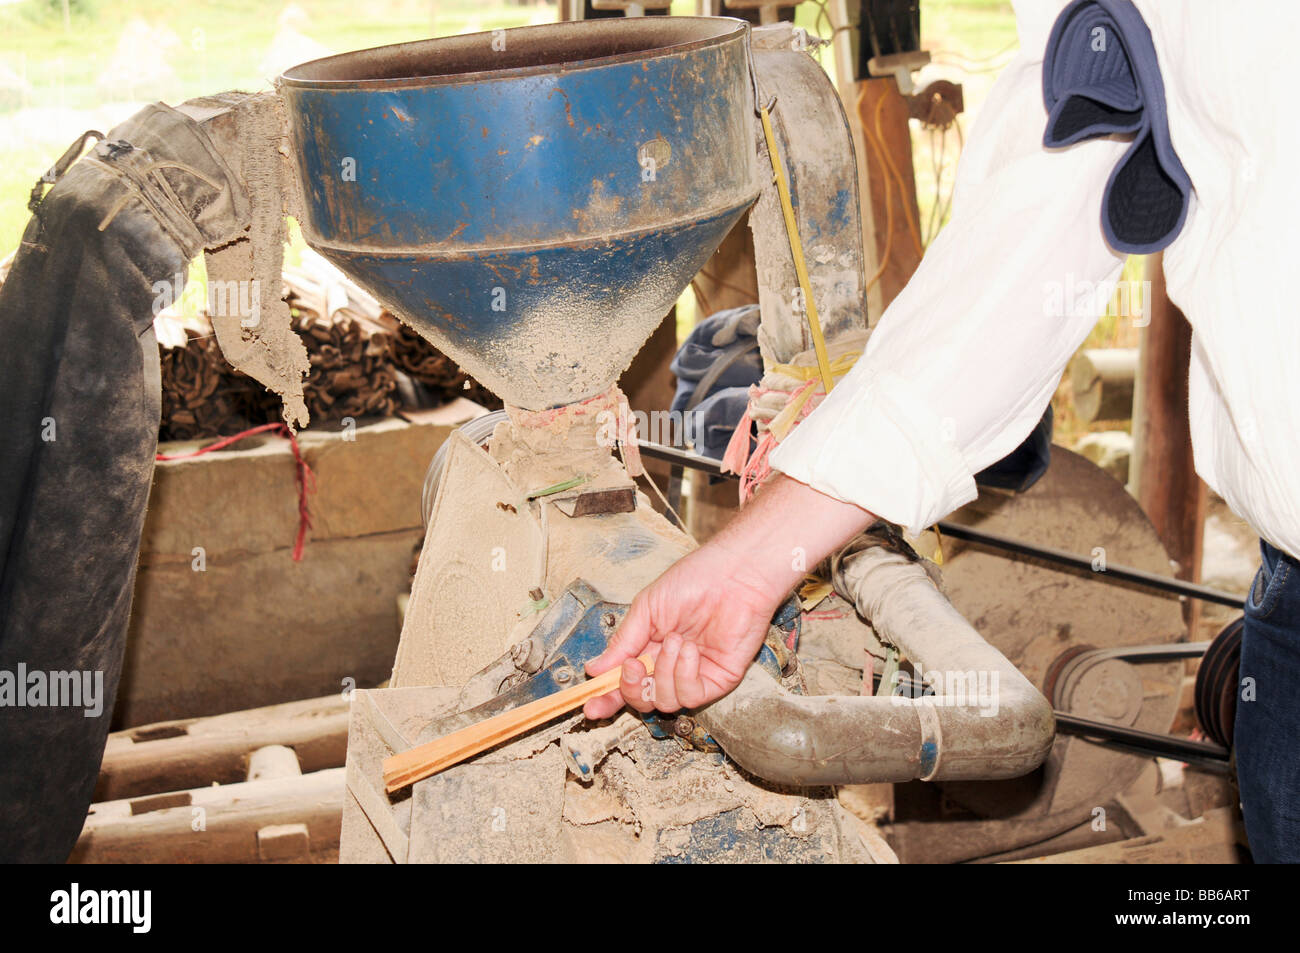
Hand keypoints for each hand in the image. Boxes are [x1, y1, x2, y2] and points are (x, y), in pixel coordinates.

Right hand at [582, 540, 780, 718]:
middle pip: (642, 699)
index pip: (625, 681)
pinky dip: (684, 675)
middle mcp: (670, 665)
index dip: (606, 697)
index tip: (590, 706)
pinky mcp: (718, 679)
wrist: (733, 575)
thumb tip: (594, 669)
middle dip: (630, 689)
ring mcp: (694, 674)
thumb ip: (622, 642)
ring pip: (664, 701)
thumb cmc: (694, 581)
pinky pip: (691, 696)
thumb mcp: (646, 609)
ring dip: (662, 673)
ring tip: (674, 640)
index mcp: (649, 647)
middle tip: (632, 667)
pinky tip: (689, 650)